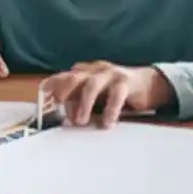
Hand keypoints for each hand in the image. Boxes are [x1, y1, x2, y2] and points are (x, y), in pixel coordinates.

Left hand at [42, 62, 173, 127]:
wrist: (150, 84)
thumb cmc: (118, 93)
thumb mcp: (97, 96)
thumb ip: (80, 102)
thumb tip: (65, 118)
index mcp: (86, 72)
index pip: (64, 76)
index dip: (52, 85)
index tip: (42, 96)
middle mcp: (96, 70)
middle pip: (75, 77)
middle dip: (64, 92)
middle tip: (58, 107)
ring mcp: (111, 74)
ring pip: (92, 84)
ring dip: (84, 103)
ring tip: (81, 121)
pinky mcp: (127, 82)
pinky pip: (116, 94)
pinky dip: (110, 109)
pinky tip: (107, 122)